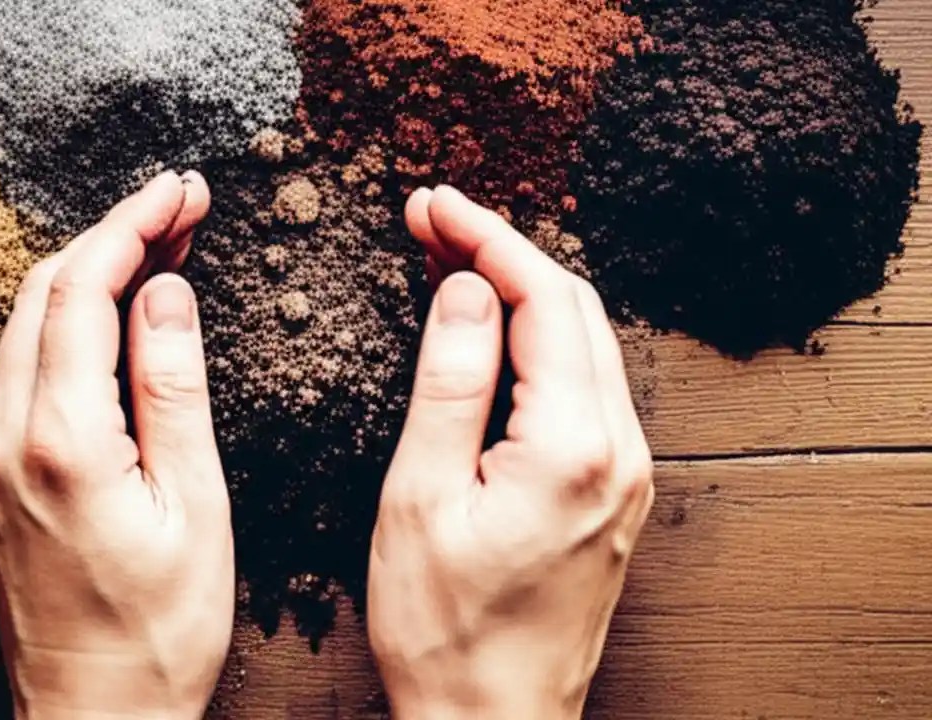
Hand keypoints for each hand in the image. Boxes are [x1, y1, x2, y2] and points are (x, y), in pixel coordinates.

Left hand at [0, 171, 232, 719]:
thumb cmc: (159, 633)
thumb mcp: (195, 506)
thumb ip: (173, 389)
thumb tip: (166, 292)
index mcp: (58, 440)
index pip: (82, 289)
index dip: (133, 223)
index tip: (182, 188)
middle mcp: (1, 438)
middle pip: (43, 292)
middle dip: (111, 234)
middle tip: (181, 207)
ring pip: (26, 326)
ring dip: (88, 275)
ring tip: (160, 250)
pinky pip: (22, 370)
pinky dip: (68, 325)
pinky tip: (115, 320)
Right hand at [368, 186, 653, 718]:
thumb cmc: (444, 628)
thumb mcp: (420, 496)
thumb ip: (448, 381)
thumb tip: (461, 289)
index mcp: (573, 447)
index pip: (541, 298)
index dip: (485, 235)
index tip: (432, 204)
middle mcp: (620, 452)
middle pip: (574, 308)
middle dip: (504, 250)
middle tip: (433, 222)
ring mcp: (627, 474)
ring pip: (585, 343)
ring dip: (523, 291)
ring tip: (453, 262)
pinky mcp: (615, 492)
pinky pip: (586, 387)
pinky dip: (540, 342)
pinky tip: (494, 333)